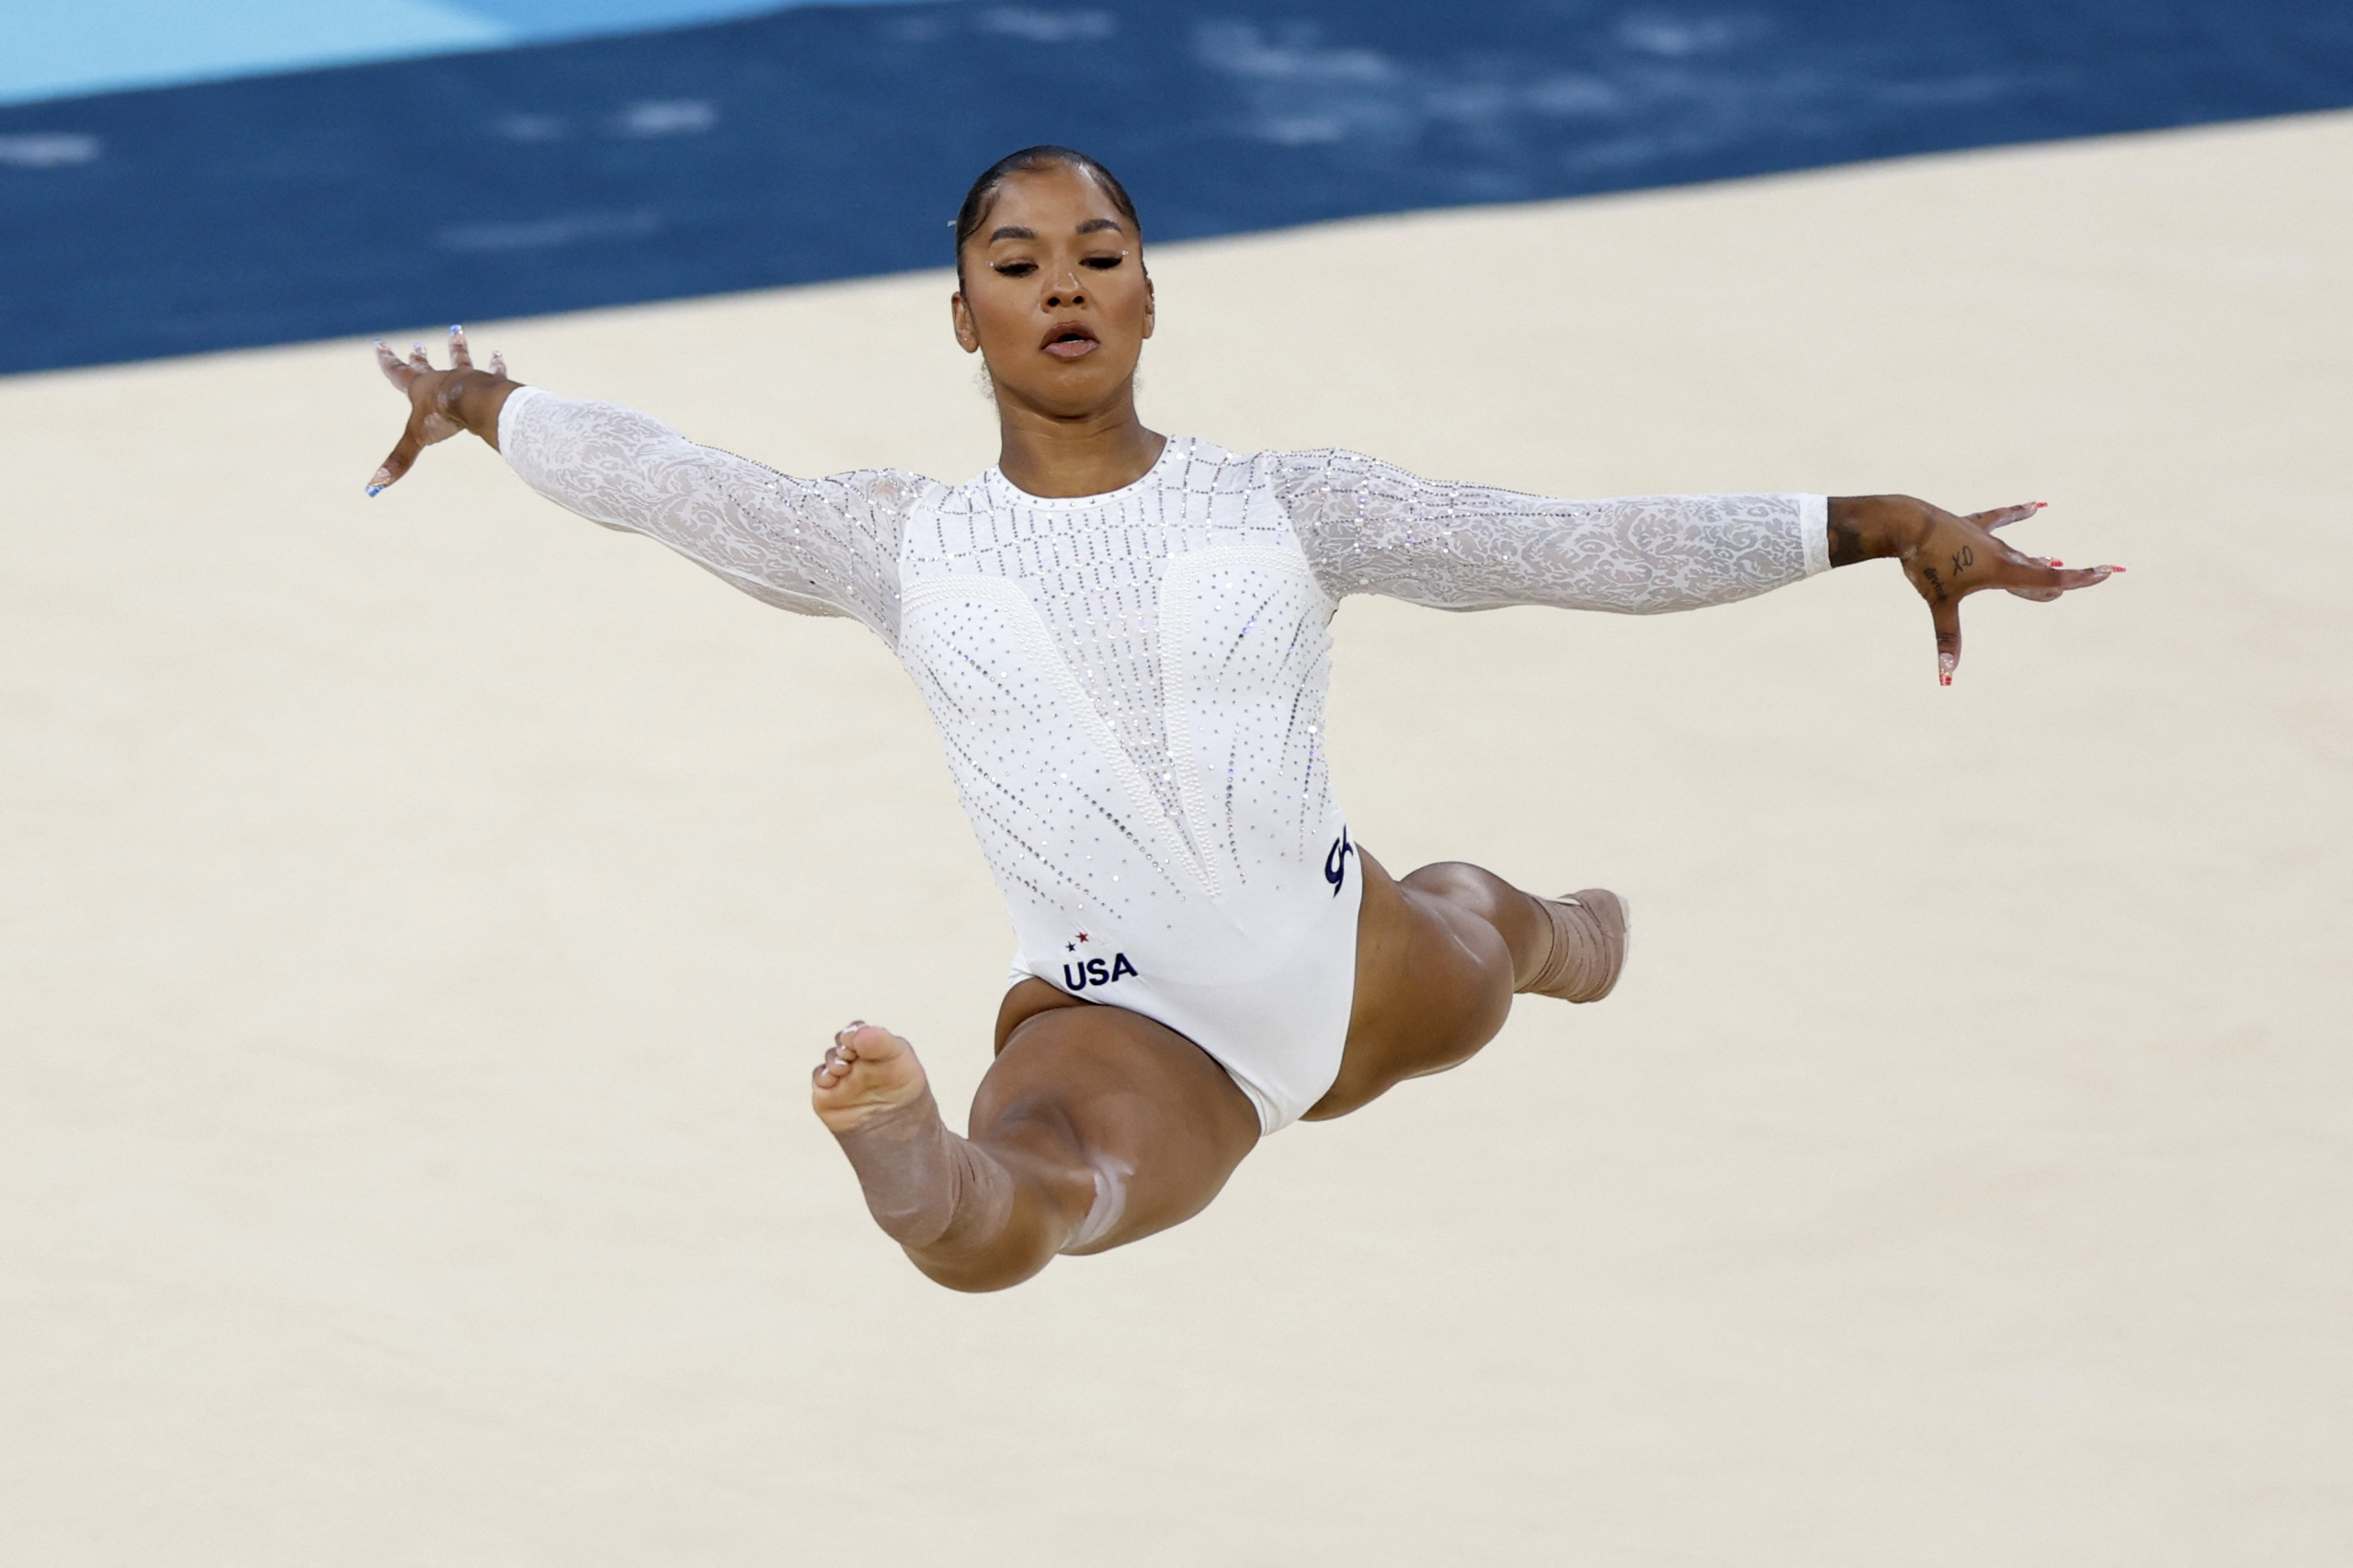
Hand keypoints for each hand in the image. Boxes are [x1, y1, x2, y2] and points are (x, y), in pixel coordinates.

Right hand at [367, 325, 515, 494]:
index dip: (387, 360)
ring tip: (458, 331)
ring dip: (457, 348)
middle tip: (418, 343)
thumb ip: (398, 461)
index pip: (398, 372)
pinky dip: (496, 365)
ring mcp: (466, 378)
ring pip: (460, 359)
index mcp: (420, 388)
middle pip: (427, 365)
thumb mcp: (416, 439)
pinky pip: (493, 371)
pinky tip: (498, 355)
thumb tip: (374, 486)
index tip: (379, 344)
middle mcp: (441, 379)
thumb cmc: (442, 418)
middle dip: (419, 357)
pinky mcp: (488, 381)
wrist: (474, 402)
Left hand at [1829, 495, 2122, 684]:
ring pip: (2018, 553)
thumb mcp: (1939, 604)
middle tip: (2061, 593)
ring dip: (2034, 560)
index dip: (2080, 578)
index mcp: (2001, 572)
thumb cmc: (1925, 564)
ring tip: (2052, 559)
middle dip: (2048, 584)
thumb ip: (1948, 638)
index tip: (2109, 570)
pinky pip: (2000, 519)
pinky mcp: (1972, 525)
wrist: (1907, 524)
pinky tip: (2035, 507)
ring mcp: (1987, 538)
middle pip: (2032, 572)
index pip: (2048, 579)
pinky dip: (2017, 515)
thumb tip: (1947, 675)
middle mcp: (2001, 554)